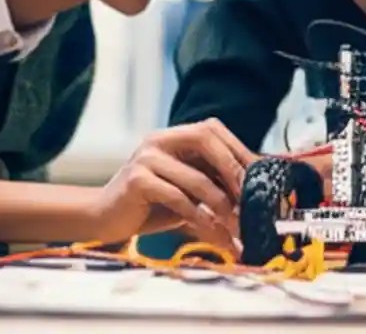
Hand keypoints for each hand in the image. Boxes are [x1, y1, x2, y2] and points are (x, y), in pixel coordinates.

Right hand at [91, 119, 258, 251]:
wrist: (104, 218)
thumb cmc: (150, 205)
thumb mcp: (187, 189)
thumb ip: (213, 181)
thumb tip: (255, 188)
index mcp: (174, 137)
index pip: (213, 131)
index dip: (239, 151)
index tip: (261, 177)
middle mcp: (160, 140)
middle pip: (206, 139)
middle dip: (234, 168)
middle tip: (252, 197)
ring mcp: (146, 157)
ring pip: (196, 177)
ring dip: (222, 204)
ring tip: (238, 226)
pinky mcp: (137, 180)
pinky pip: (178, 197)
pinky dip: (200, 217)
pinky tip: (215, 233)